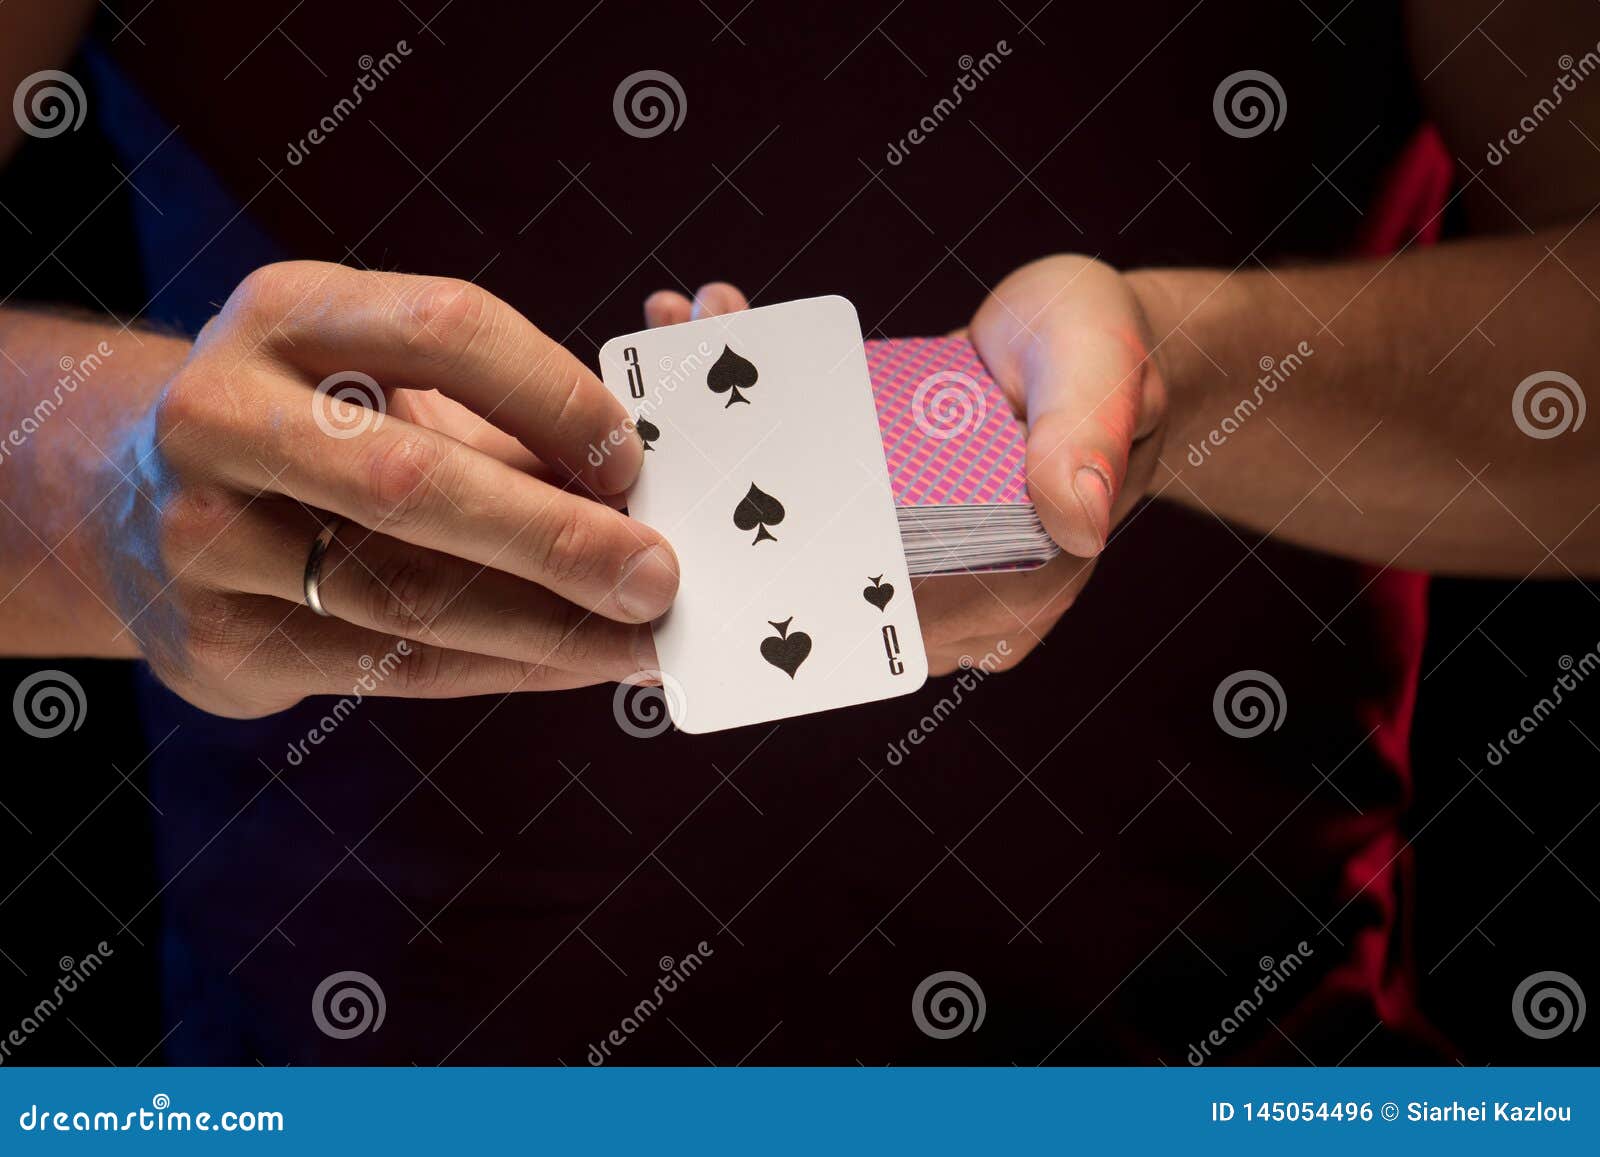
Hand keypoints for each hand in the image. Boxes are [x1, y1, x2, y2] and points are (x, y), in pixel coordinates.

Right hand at [94, 261, 678, 717]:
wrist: (133, 504)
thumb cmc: (317, 430)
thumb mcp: (383, 386)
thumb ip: (503, 425)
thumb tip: (648, 499)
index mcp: (288, 312)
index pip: (447, 328)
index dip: (556, 395)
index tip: (635, 460)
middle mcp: (224, 411)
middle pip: (414, 480)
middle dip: (556, 537)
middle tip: (658, 576)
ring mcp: (204, 531)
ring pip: (404, 594)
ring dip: (545, 627)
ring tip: (638, 641)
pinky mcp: (216, 637)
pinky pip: (387, 665)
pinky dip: (500, 667)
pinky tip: (571, 664)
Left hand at [643, 258, 1164, 674]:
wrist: (1085, 337)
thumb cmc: (1109, 353)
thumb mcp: (1105, 373)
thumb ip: (1087, 437)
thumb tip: (1073, 519)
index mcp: (1008, 593)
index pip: (882, 615)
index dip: (797, 573)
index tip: (719, 513)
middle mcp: (942, 593)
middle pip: (813, 574)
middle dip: (729, 503)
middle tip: (660, 428)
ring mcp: (896, 551)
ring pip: (786, 525)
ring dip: (722, 446)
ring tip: (672, 353)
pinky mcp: (866, 503)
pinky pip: (792, 478)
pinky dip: (744, 418)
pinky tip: (703, 341)